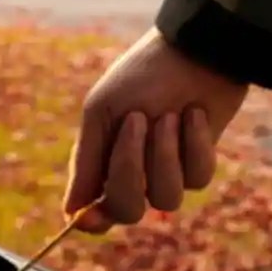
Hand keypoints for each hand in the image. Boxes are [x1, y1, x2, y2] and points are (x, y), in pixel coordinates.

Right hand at [63, 27, 249, 232]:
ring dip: (165, 151)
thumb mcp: (102, 112)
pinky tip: (194, 113)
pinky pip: (197, 177)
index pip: (94, 213)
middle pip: (127, 211)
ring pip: (166, 198)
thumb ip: (87, 162)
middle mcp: (133, 175)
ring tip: (170, 113)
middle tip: (137, 120)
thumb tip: (71, 212)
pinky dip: (194, 142)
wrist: (194, 50)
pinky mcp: (199, 164)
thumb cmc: (140, 75)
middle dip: (130, 168)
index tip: (90, 213)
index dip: (92, 220)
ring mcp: (167, 173)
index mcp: (102, 164)